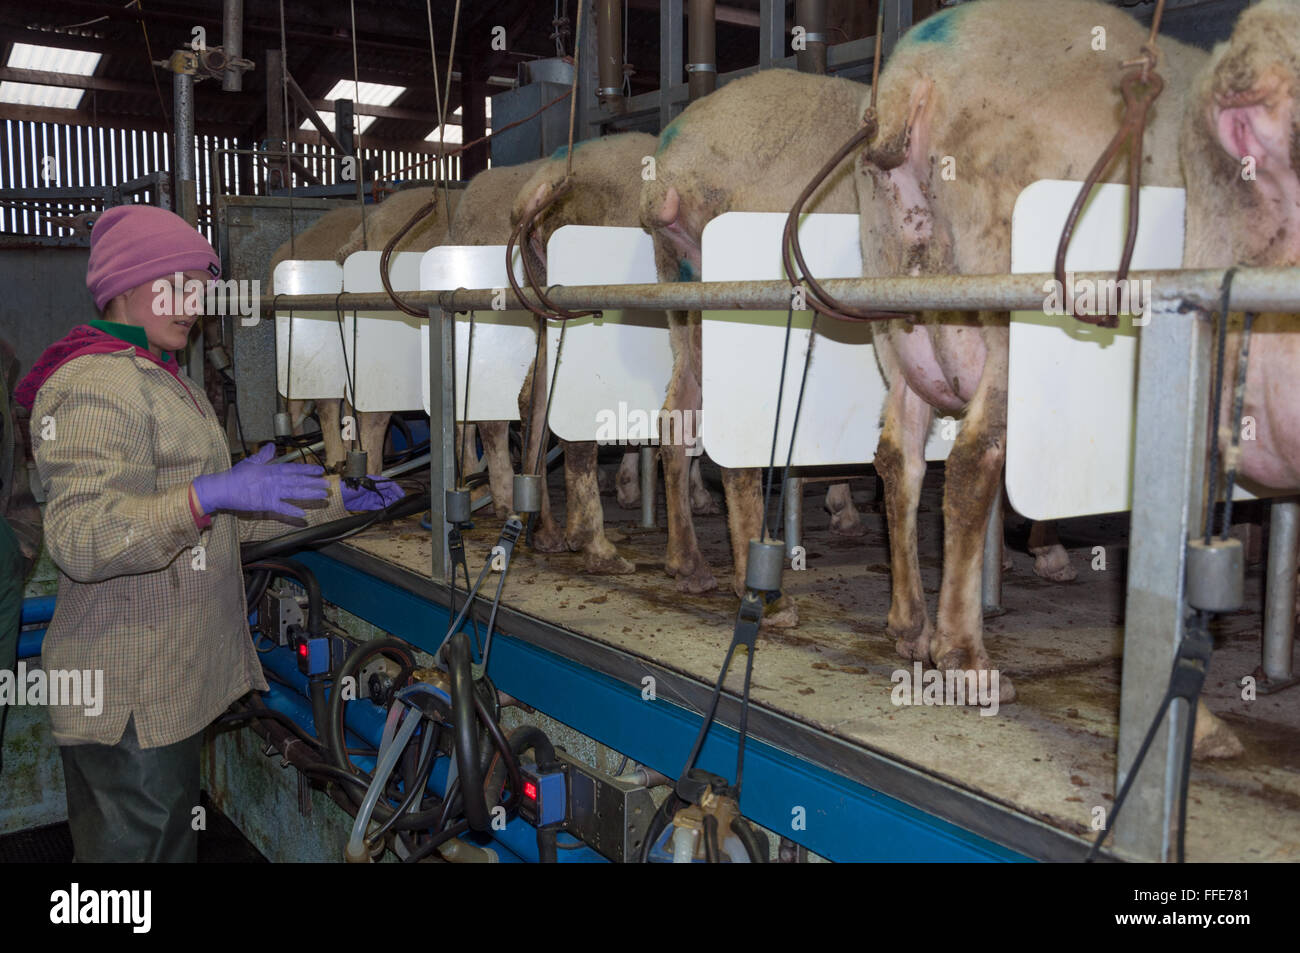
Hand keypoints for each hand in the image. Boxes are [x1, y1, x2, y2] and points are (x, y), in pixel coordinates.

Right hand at [192, 443, 328, 518]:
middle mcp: (275, 480)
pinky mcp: (266, 503)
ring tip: (322, 496)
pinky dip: (292, 511)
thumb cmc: (237, 476)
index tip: (320, 471)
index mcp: (272, 469)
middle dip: (314, 482)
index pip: (294, 469)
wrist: (224, 488)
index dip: (308, 469)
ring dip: (310, 494)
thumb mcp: (251, 461)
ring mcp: (271, 492)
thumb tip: (271, 446)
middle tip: (327, 485)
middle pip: (298, 481)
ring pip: (295, 492)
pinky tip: (303, 514)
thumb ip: (264, 455)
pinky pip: (282, 508)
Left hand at [341, 476, 404, 511]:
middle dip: (395, 497)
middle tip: (400, 502)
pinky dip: (382, 509)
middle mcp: (374, 489)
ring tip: (394, 507)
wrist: (338, 495)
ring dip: (389, 504)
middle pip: (388, 493)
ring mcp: (370, 497)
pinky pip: (377, 507)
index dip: (396, 489)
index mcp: (374, 481)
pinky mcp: (367, 505)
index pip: (389, 484)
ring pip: (384, 500)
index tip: (401, 494)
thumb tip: (391, 485)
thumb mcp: (366, 483)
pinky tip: (386, 510)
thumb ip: (379, 484)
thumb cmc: (350, 485)